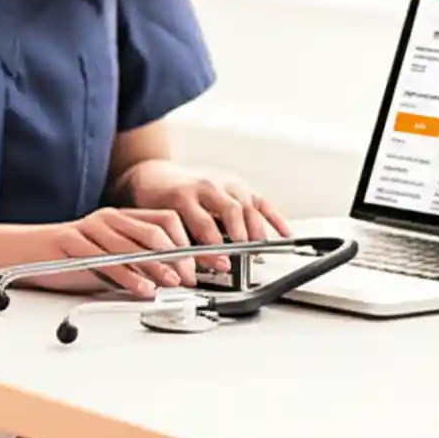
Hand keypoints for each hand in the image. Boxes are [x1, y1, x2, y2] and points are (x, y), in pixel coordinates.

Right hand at [26, 207, 196, 297]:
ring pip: (133, 245)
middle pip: (156, 231)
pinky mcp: (73, 243)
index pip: (168, 221)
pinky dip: (128, 277)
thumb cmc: (71, 257)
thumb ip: (139, 264)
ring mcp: (91, 228)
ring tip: (174, 283)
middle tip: (195, 275)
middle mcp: (111, 218)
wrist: (25, 251)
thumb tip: (175, 280)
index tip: (208, 261)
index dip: (191, 241)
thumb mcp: (112, 259)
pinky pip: (106, 260)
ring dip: (158, 266)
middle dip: (182, 255)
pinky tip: (142, 288)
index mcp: (124, 217)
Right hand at [127, 160, 291, 249]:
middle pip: (241, 209)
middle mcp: (220, 185)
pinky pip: (190, 222)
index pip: (260, 203)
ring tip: (223, 261)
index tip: (286, 238)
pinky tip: (195, 254)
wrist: (152, 176)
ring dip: (221, 243)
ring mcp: (199, 189)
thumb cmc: (188, 192)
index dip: (274, 221)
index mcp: (233, 187)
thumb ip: (234, 218)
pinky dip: (194, 242)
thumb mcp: (218, 199)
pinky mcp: (178, 196)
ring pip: (215, 216)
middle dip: (248, 234)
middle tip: (252, 254)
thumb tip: (256, 244)